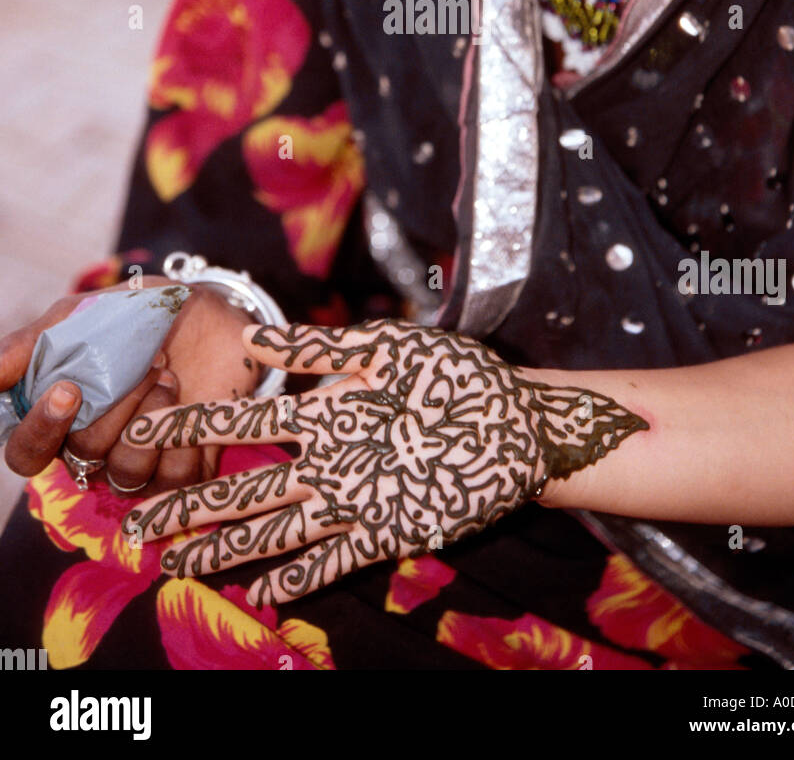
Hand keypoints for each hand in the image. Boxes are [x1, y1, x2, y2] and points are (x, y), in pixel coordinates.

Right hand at [1, 279, 259, 493]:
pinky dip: (181, 441)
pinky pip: (174, 483)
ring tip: (169, 378)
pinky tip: (189, 404)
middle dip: (116, 404)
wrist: (212, 308)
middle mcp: (94, 447)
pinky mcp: (183, 467)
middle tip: (148, 362)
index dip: (41, 430)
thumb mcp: (81, 315)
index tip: (68, 390)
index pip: (26, 453)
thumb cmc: (140, 313)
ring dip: (150, 420)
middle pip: (83, 455)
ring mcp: (138, 460)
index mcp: (61, 416)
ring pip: (126, 473)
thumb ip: (32, 345)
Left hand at [120, 318, 646, 604]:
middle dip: (185, 508)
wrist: (520, 429)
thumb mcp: (387, 345)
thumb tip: (254, 335)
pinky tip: (259, 598)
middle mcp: (331, 463)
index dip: (191, 424)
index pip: (242, 417)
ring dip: (222, 553)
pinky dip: (293, 583)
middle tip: (135, 528)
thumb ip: (317, 346)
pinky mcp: (385, 537)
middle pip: (244, 490)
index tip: (145, 430)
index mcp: (328, 410)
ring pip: (275, 535)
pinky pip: (329, 566)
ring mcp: (357, 506)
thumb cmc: (453, 376)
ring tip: (176, 568)